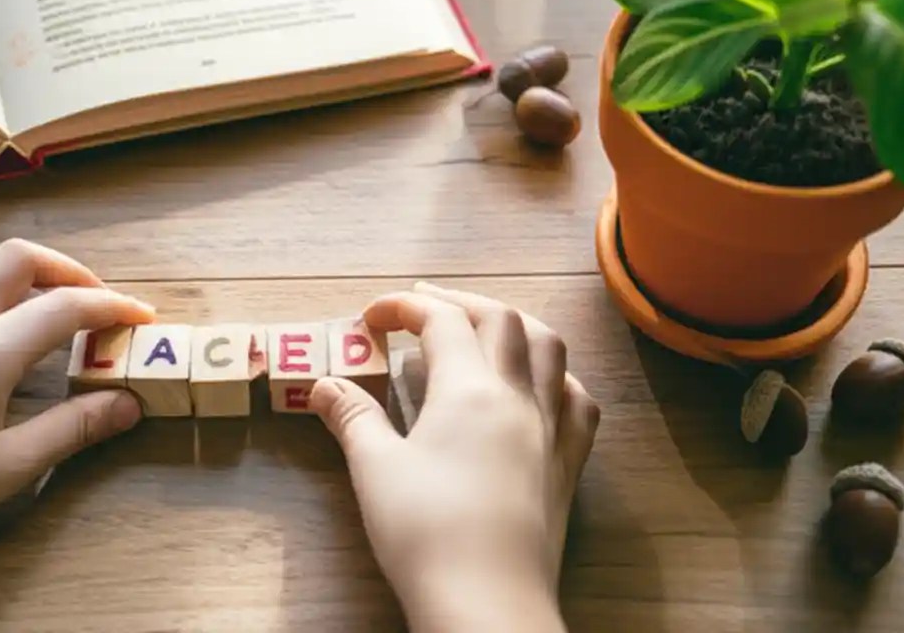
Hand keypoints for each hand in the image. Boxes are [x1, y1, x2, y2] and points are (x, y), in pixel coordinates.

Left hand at [0, 239, 154, 630]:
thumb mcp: (1, 468)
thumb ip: (70, 429)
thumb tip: (126, 403)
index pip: (66, 307)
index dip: (112, 305)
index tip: (141, 315)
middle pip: (20, 257)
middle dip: (67, 268)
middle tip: (92, 298)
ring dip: (14, 266)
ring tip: (34, 296)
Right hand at [310, 282, 598, 632]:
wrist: (487, 601)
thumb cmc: (425, 533)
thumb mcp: (374, 470)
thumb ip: (352, 418)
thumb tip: (324, 384)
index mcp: (468, 389)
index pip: (441, 320)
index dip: (404, 306)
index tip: (372, 316)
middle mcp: (517, 398)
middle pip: (500, 319)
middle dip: (460, 302)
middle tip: (423, 306)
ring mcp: (550, 430)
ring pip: (550, 349)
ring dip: (516, 324)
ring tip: (486, 327)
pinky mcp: (567, 466)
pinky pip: (579, 402)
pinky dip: (560, 377)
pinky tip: (542, 386)